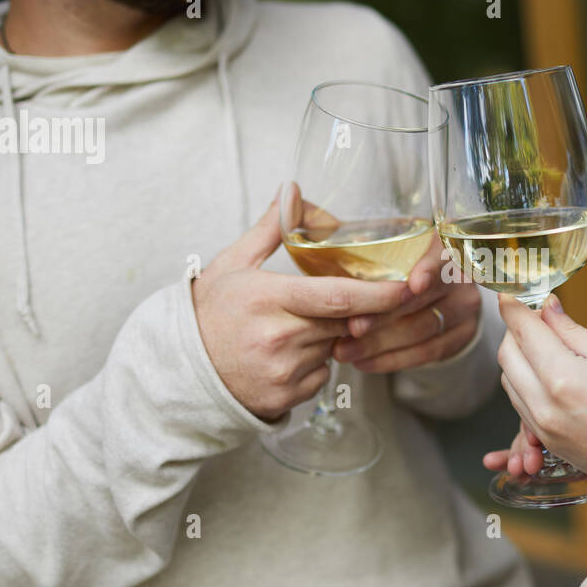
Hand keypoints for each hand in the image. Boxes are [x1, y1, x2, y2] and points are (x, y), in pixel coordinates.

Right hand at [190, 193, 413, 421]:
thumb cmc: (209, 313)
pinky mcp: (286, 397)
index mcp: (267, 298)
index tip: (406, 286)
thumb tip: (293, 189)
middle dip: (357, 311)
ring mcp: (283, 371)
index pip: (338, 297)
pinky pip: (323, 375)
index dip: (379, 294)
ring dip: (332, 335)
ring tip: (297, 327)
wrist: (180, 371)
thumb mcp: (233, 264)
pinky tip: (289, 353)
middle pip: (345, 321)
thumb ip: (271, 228)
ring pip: (335, 347)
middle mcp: (278, 337)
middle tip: (354, 300)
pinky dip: (317, 362)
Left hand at [330, 234, 482, 372]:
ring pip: (421, 330)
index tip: (414, 284)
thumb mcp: (394, 253)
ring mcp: (464, 308)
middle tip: (352, 327)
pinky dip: (391, 360)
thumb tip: (351, 244)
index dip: (429, 269)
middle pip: (422, 300)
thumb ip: (377, 251)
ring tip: (346, 350)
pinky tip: (364, 362)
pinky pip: (425, 352)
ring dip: (379, 343)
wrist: (440, 296)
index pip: (440, 257)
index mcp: (444, 249)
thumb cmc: (403, 269)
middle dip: (383, 316)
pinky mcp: (461, 336)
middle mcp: (461, 277)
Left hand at [491, 293, 586, 484]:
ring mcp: (542, 426)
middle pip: (507, 355)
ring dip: (518, 358)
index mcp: (563, 376)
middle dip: (514, 331)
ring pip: (508, 380)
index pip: (524, 331)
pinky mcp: (546, 440)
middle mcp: (544, 403)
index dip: (513, 307)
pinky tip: (546, 376)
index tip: (509, 293)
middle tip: (534, 319)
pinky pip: (519, 404)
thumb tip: (548, 307)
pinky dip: (524, 384)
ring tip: (544, 346)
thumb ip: (573, 331)